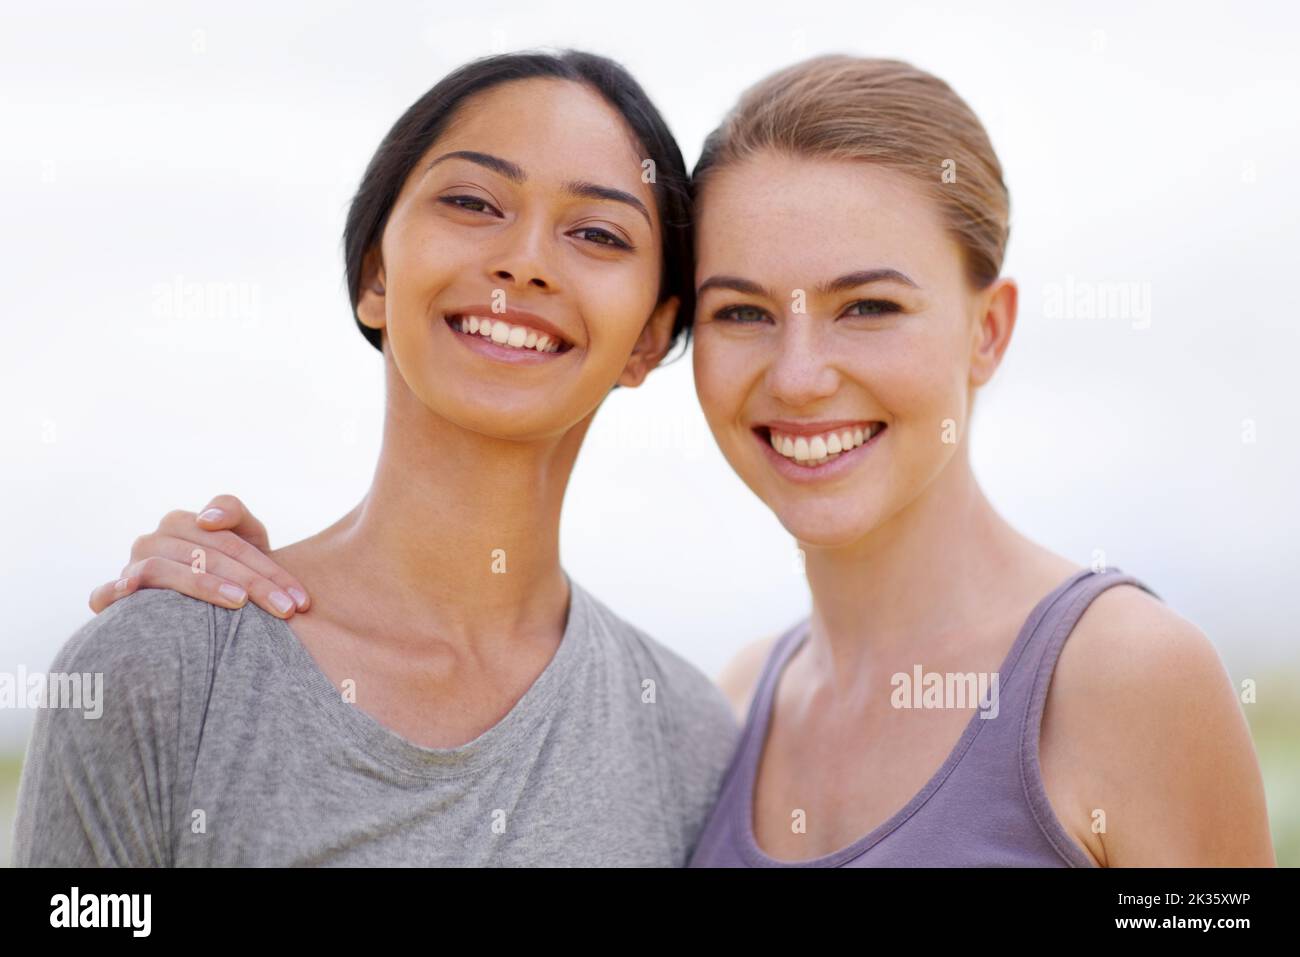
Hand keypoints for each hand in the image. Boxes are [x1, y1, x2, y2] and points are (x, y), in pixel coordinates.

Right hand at [87, 494, 309, 617]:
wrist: (208, 602)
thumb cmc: (232, 567)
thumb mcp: (246, 536)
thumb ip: (235, 514)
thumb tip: (204, 519)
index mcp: (183, 523)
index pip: (229, 542)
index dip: (269, 570)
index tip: (300, 600)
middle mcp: (154, 540)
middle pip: (204, 556)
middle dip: (253, 583)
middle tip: (286, 610)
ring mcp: (132, 565)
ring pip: (164, 570)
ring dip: (202, 585)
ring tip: (240, 602)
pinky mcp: (111, 594)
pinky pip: (105, 593)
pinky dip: (114, 592)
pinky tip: (131, 593)